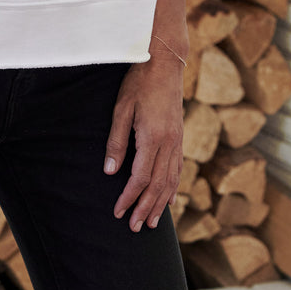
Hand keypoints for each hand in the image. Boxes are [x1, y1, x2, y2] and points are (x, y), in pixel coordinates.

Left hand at [103, 53, 183, 231]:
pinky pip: (178, 168)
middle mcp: (169, 143)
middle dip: (145, 208)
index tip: (118, 212)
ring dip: (160, 203)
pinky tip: (168, 198)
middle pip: (157, 185)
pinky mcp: (180, 135)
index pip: (140, 178)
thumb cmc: (139, 82)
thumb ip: (116, 142)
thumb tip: (110, 172)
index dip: (128, 198)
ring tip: (151, 222)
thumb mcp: (121, 109)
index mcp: (153, 137)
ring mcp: (178, 139)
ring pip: (170, 180)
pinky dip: (173, 187)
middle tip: (134, 228)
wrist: (164, 62)